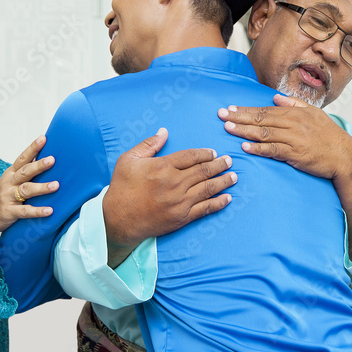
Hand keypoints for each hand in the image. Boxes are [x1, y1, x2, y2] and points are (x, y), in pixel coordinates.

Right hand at [0, 135, 57, 246]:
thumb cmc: (3, 196)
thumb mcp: (10, 180)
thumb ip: (25, 171)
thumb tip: (43, 157)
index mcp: (11, 173)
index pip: (22, 158)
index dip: (32, 148)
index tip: (43, 138)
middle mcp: (9, 183)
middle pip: (25, 172)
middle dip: (38, 166)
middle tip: (52, 160)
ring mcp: (9, 197)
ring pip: (26, 190)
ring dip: (42, 188)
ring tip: (56, 185)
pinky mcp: (10, 212)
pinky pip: (25, 211)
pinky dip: (37, 211)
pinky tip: (49, 210)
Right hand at [103, 128, 234, 265]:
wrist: (117, 220)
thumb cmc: (122, 188)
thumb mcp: (128, 160)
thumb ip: (148, 144)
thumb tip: (163, 131)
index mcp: (163, 167)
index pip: (191, 156)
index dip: (205, 153)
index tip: (213, 152)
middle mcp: (175, 183)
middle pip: (203, 171)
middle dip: (219, 165)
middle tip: (229, 161)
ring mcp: (180, 201)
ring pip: (208, 188)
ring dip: (223, 181)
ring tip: (234, 176)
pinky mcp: (182, 217)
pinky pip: (205, 208)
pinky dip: (219, 203)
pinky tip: (228, 198)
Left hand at [218, 94, 351, 181]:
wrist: (344, 156)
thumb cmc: (329, 136)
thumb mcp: (314, 113)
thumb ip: (293, 103)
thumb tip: (275, 97)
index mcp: (295, 113)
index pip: (265, 110)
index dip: (246, 109)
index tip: (230, 108)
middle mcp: (293, 123)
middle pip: (261, 119)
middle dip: (239, 117)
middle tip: (221, 115)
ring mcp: (294, 139)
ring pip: (264, 133)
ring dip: (244, 130)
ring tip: (227, 128)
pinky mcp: (296, 154)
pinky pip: (273, 150)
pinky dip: (258, 148)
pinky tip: (245, 147)